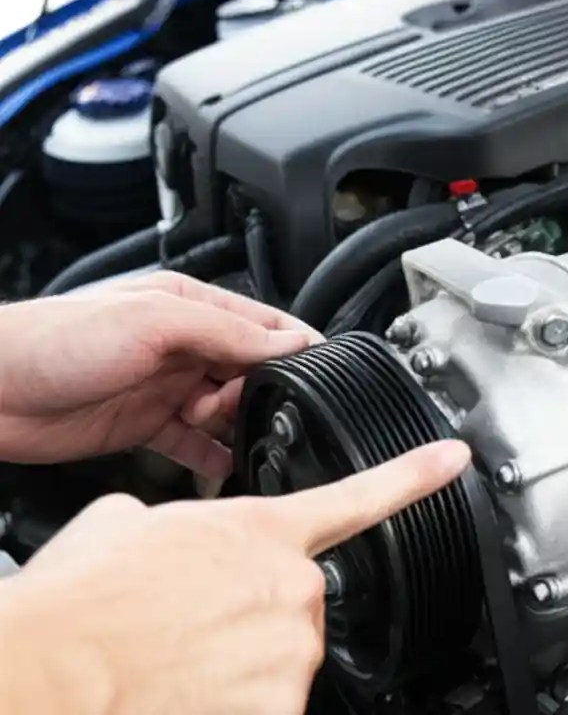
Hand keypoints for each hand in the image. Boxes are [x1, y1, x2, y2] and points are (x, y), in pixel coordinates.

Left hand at [0, 272, 319, 486]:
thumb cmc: (51, 342)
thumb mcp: (150, 323)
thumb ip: (224, 332)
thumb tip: (290, 343)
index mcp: (189, 306)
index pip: (264, 325)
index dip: (293, 350)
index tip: (310, 377)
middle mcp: (183, 345)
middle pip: (252, 373)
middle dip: (255, 394)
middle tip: (227, 405)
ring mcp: (166, 388)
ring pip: (229, 412)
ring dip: (234, 426)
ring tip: (212, 429)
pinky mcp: (147, 427)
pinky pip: (198, 447)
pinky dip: (215, 458)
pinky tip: (222, 467)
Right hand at [0, 439, 470, 714]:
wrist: (57, 672)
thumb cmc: (81, 603)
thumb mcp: (126, 526)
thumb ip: (184, 527)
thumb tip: (177, 542)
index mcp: (262, 531)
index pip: (361, 495)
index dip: (416, 475)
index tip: (455, 459)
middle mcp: (291, 589)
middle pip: (297, 603)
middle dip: (252, 614)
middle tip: (187, 624)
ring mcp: (290, 653)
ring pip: (280, 660)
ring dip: (238, 664)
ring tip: (174, 661)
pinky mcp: (282, 709)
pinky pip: (269, 705)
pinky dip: (236, 704)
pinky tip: (187, 693)